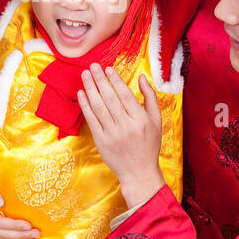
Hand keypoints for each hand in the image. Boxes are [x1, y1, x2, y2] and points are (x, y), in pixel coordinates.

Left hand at [77, 64, 165, 208]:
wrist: (139, 171)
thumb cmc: (149, 144)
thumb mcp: (156, 120)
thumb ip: (150, 97)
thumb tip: (141, 77)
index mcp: (141, 119)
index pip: (125, 95)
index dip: (115, 80)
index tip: (107, 68)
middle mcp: (126, 126)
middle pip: (110, 98)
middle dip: (100, 80)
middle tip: (92, 66)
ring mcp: (112, 134)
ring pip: (98, 107)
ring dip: (90, 89)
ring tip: (85, 75)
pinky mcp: (101, 141)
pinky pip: (91, 120)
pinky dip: (85, 105)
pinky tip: (82, 94)